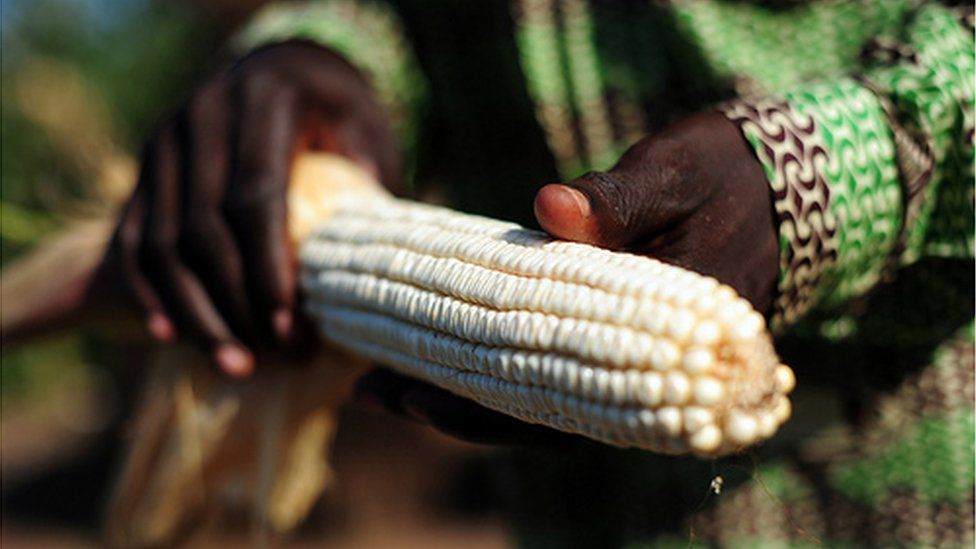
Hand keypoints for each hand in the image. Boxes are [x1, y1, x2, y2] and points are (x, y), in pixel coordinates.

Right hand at [111, 40, 399, 376]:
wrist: (281, 68)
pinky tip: (173, 335)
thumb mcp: (366, 135)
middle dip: (235, 304)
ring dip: (194, 313)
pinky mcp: (146, 167)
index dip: (269, 269)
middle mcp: (204, 116)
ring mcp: (166, 142)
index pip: (256, 196)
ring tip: (234, 364)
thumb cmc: (338, 114)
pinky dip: (151, 291)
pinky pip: (134, 238)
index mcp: (265, 102)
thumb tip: (378, 271)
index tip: (290, 329)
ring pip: (162, 242)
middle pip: (203, 228)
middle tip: (272, 358)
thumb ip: (370, 189)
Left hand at [360, 112, 778, 443]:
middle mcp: (645, 372)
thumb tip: (547, 209)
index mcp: (667, 348)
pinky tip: (433, 348)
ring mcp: (626, 361)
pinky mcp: (609, 339)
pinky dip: (487, 366)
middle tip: (372, 389)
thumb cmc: (723, 178)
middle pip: (538, 416)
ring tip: (382, 379)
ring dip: (460, 392)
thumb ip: (618, 199)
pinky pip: (544, 369)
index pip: (568, 405)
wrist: (772, 186)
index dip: (489, 412)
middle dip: (452, 410)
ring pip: (536, 400)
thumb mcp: (674, 175)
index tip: (417, 395)